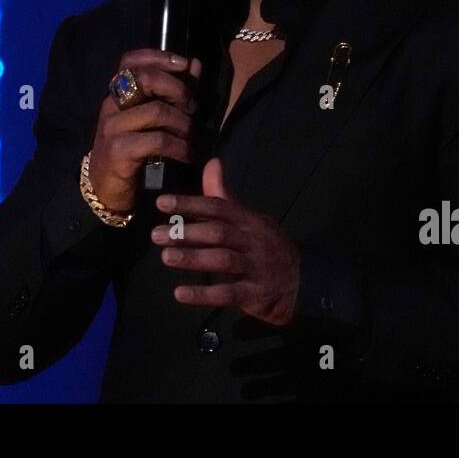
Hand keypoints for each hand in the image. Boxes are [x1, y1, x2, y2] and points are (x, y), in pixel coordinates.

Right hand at [88, 49, 201, 213]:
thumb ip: (172, 91)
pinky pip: (157, 140)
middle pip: (145, 79)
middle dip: (177, 89)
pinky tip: (186, 154)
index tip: (184, 64)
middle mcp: (111, 105)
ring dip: (183, 124)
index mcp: (117, 94)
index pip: (130, 60)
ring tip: (191, 138)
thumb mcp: (151, 119)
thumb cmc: (132, 151)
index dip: (158, 56)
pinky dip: (179, 147)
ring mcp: (112, 127)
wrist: (106, 190)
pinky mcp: (119, 150)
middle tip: (192, 107)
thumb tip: (194, 64)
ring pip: (156, 111)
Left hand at [152, 157, 301, 326]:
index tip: (162, 203)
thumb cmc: (266, 247)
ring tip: (166, 257)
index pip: (218, 207)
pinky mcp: (256, 293)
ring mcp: (256, 267)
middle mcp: (253, 240)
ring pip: (223, 260)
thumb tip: (211, 163)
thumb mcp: (248, 219)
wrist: (302, 281)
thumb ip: (224, 196)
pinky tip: (180, 293)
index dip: (190, 204)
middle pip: (219, 233)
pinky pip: (228, 293)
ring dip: (193, 258)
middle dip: (187, 232)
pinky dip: (203, 294)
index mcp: (248, 220)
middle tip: (156, 234)